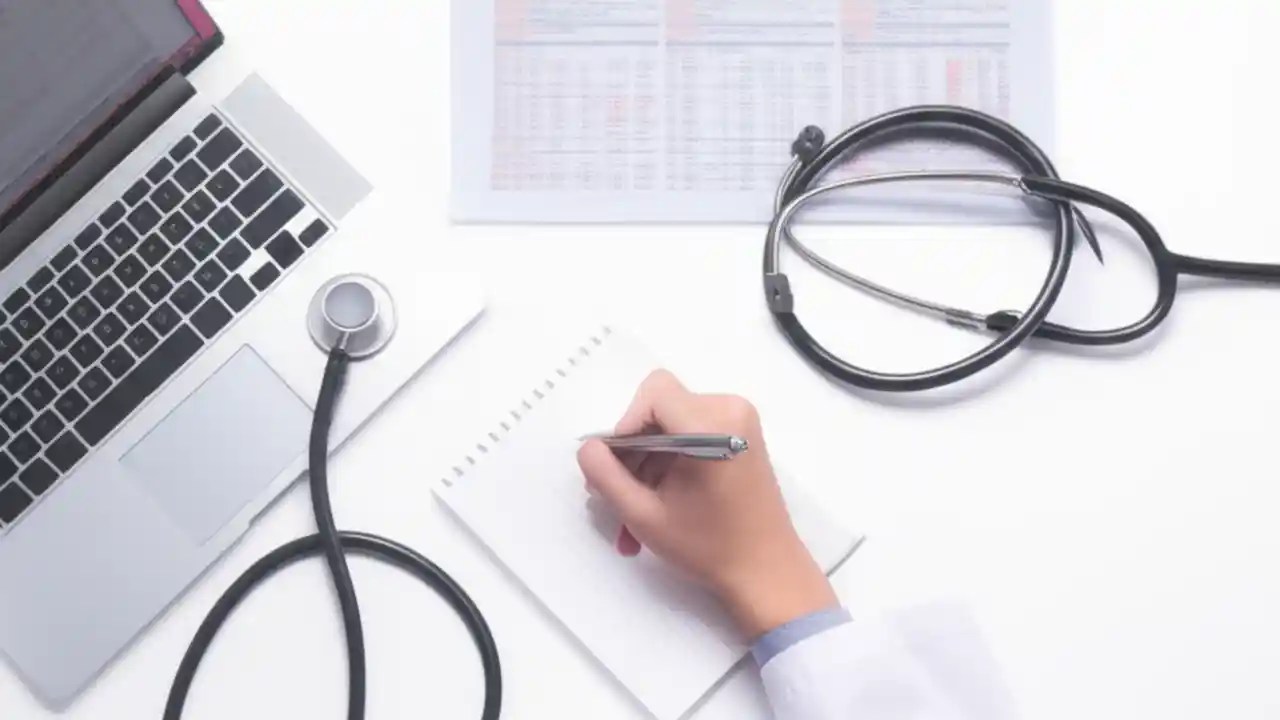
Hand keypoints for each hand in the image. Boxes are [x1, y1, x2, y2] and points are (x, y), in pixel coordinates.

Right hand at [577, 370, 836, 638]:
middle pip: (660, 410)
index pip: (653, 393)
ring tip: (635, 515)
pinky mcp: (742, 436)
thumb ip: (606, 476)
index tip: (620, 466)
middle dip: (634, 453)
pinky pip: (691, 435)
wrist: (767, 571)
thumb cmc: (708, 546)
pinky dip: (670, 465)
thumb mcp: (643, 515)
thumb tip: (587, 447)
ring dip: (648, 467)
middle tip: (618, 496)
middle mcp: (730, 409)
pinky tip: (659, 504)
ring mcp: (741, 421)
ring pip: (672, 426)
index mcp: (712, 424)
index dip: (628, 425)